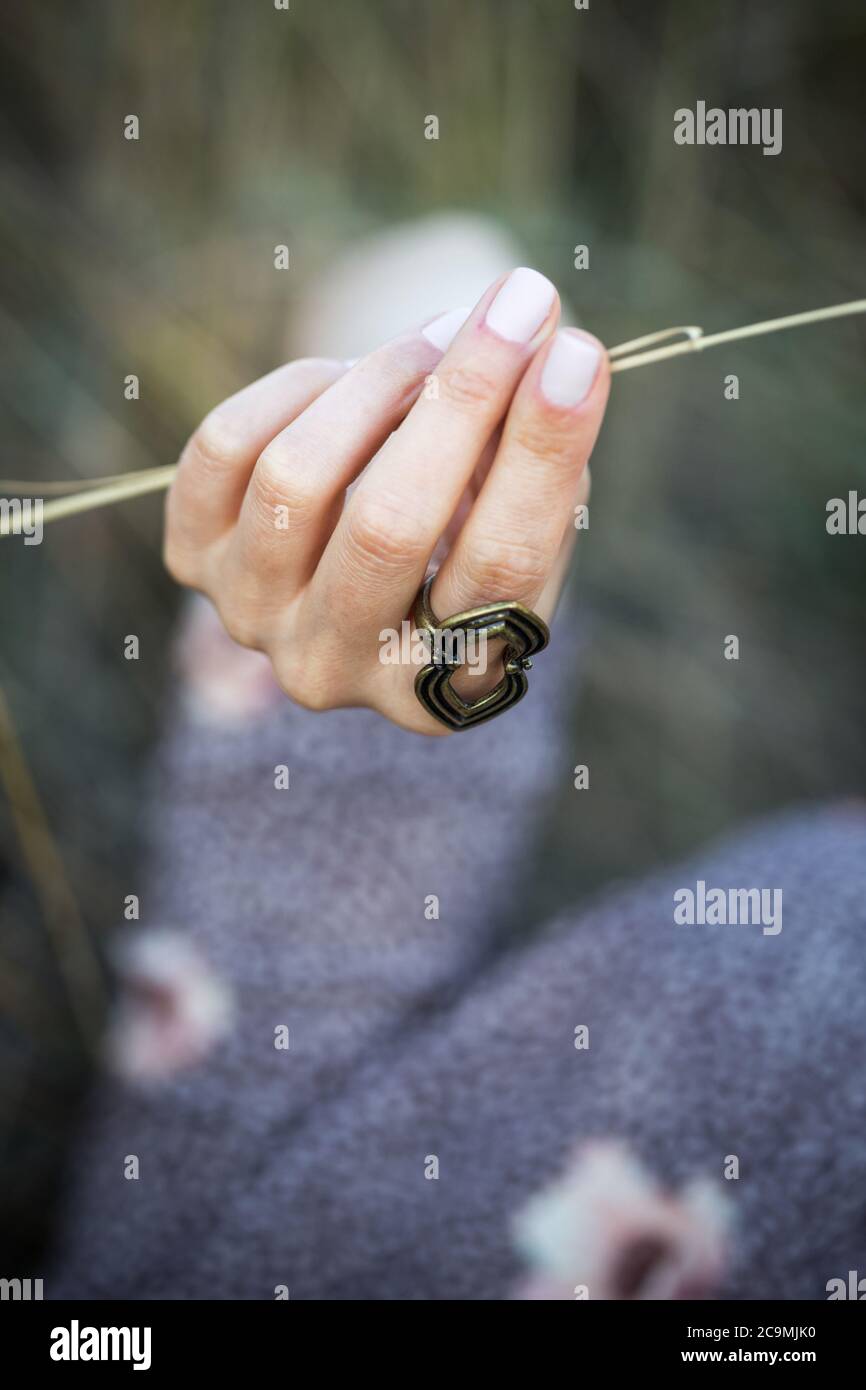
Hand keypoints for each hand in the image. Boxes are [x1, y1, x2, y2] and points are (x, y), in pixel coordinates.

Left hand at [164, 267, 609, 734]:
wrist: (359, 560)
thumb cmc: (464, 537)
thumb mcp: (518, 515)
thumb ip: (539, 456)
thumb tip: (552, 352)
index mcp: (437, 686)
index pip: (498, 572)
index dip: (541, 457)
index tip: (581, 355)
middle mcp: (333, 668)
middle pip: (389, 526)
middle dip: (462, 398)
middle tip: (520, 302)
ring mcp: (251, 617)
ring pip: (298, 477)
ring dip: (382, 381)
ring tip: (439, 340)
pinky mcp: (191, 557)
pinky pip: (229, 445)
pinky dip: (302, 389)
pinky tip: (349, 383)